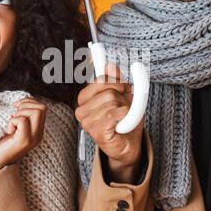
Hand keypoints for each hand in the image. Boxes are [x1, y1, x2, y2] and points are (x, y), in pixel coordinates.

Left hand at [0, 97, 46, 180]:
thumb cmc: (0, 146)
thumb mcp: (15, 129)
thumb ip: (21, 117)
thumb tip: (20, 102)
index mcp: (38, 131)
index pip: (42, 108)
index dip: (28, 102)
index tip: (15, 107)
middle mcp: (39, 135)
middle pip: (42, 108)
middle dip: (25, 105)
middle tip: (14, 115)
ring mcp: (33, 139)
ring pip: (36, 112)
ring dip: (20, 112)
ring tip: (12, 123)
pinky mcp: (24, 141)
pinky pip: (22, 121)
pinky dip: (12, 121)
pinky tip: (8, 130)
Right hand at [74, 63, 143, 183]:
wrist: (129, 145)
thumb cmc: (124, 121)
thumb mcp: (123, 96)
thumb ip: (115, 80)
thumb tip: (109, 65)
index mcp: (84, 99)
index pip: (101, 79)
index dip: (118, 83)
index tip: (124, 89)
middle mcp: (81, 110)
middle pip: (108, 90)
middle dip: (124, 96)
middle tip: (126, 107)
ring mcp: (87, 122)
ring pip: (112, 101)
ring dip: (125, 108)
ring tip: (124, 118)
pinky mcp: (96, 132)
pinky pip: (114, 114)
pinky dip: (125, 117)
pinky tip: (122, 124)